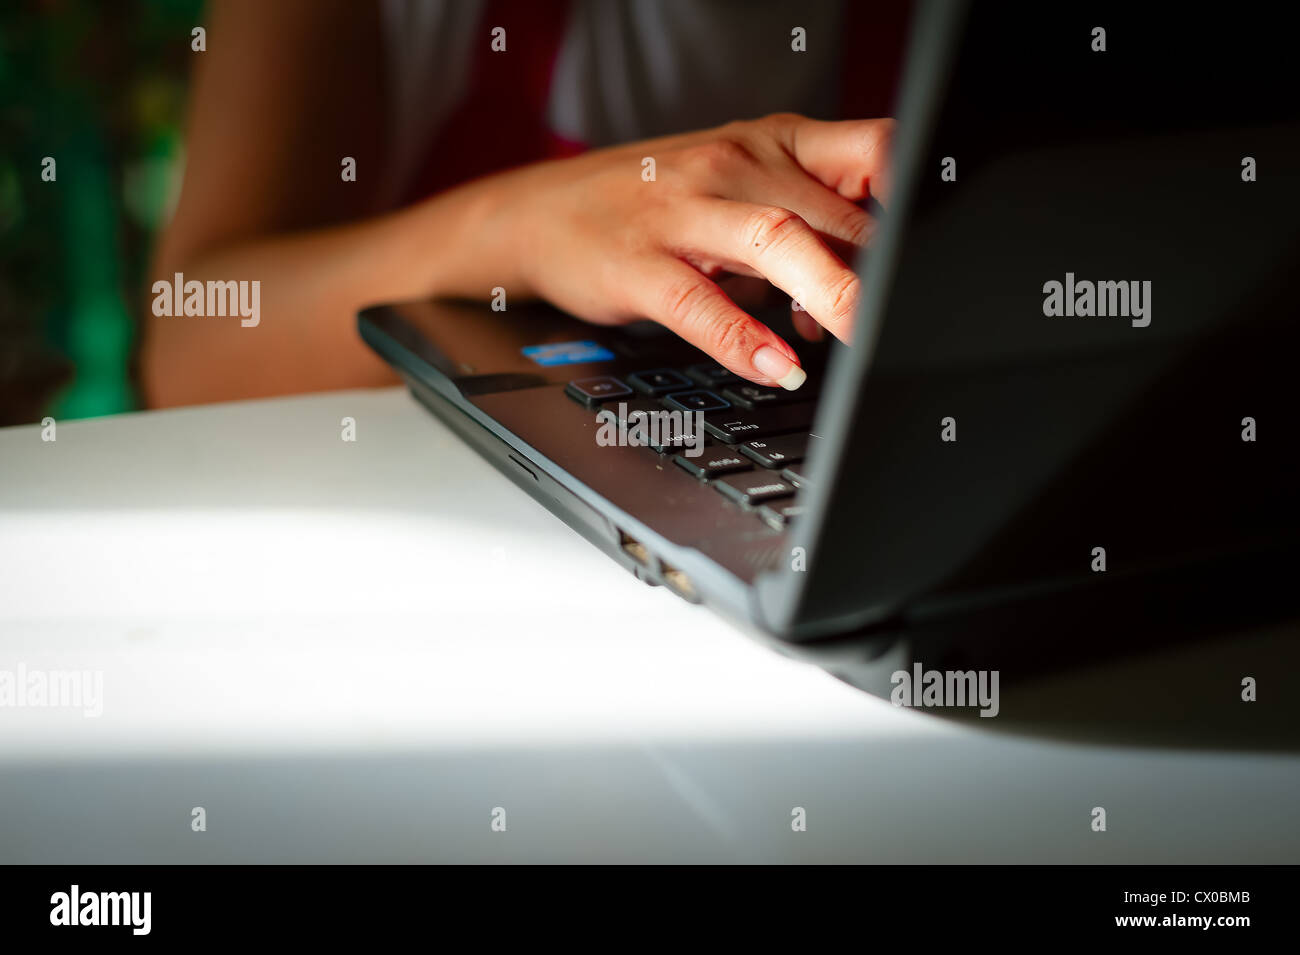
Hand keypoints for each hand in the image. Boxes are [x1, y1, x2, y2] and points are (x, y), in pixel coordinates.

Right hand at [479, 113, 893, 388]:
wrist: (541, 212)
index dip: (918, 195)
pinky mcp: (640, 264)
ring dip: (830, 291)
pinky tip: (778, 367)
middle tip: (916, 319)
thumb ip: (806, 221)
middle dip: (882, 269)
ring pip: (776, 242)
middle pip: (834, 213)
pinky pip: (701, 304)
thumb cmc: (651, 202)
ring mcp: (683, 213)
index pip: (871, 152)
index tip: (948, 244)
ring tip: (862, 337)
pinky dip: (744, 339)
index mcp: (771, 145)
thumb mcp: (736, 186)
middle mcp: (734, 168)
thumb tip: (871, 282)